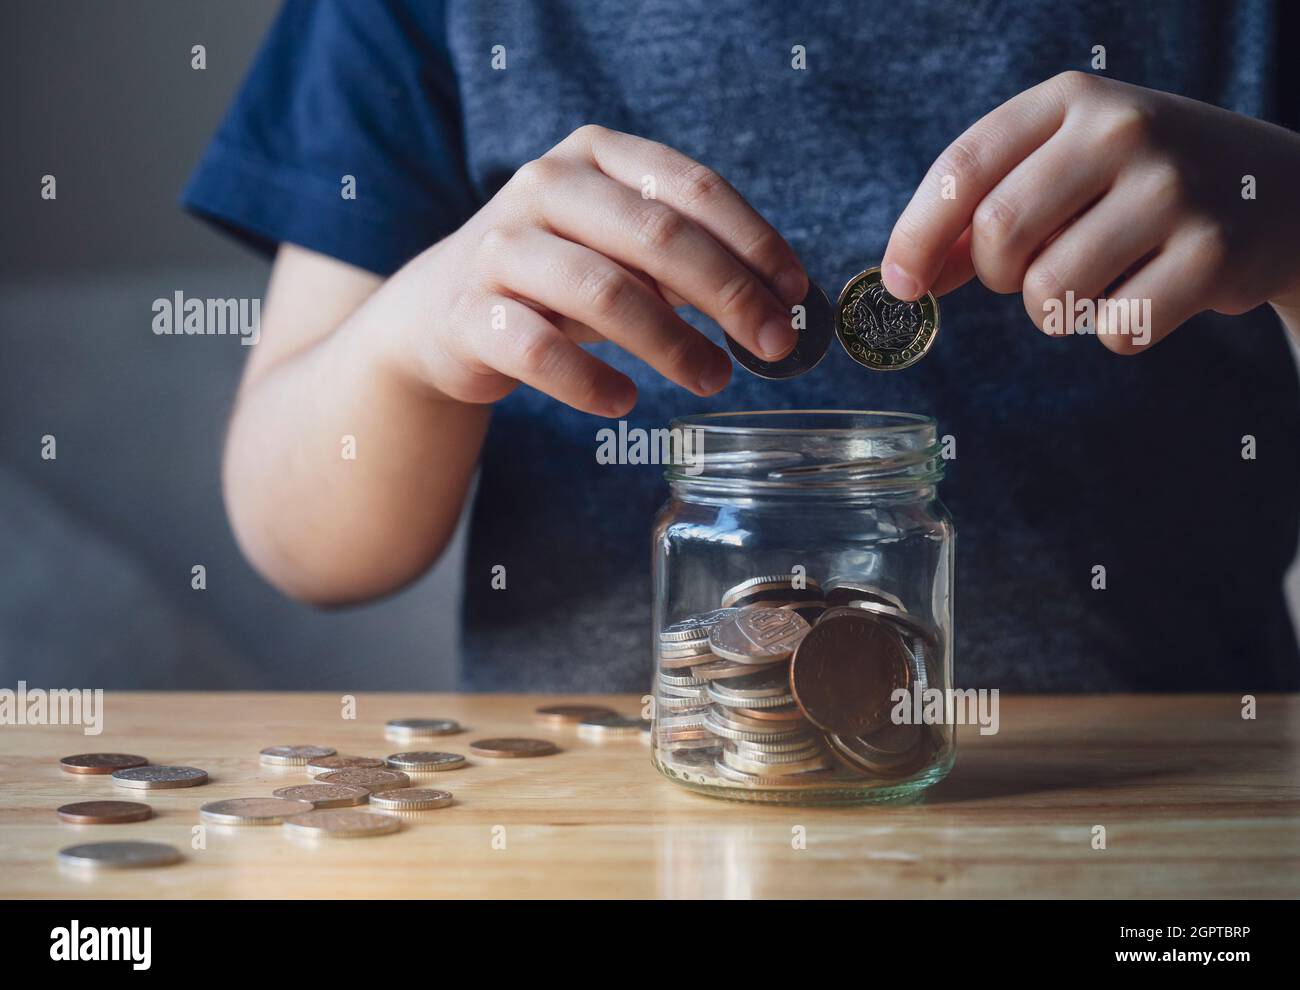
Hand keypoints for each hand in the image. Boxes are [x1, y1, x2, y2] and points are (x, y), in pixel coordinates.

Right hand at [388, 124, 807, 415]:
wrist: (441, 312)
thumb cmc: (556, 278)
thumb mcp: (620, 251)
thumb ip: (688, 264)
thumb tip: (780, 307)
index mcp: (595, 157)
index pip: (692, 188)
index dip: (754, 242)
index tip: (796, 293)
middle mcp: (545, 186)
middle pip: (657, 236)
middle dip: (728, 294)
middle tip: (773, 344)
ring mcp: (501, 248)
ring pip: (604, 292)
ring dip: (673, 344)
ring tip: (714, 379)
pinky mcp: (469, 313)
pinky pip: (542, 352)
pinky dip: (592, 383)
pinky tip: (625, 403)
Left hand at [881, 71, 1299, 351]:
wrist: (1275, 194)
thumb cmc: (1137, 186)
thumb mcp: (1064, 169)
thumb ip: (984, 213)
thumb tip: (910, 276)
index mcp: (1071, 101)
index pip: (962, 168)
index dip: (916, 235)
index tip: (901, 285)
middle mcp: (1123, 130)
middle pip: (998, 234)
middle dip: (997, 275)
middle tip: (1027, 273)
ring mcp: (1173, 189)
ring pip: (1049, 293)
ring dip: (1053, 311)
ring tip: (1096, 280)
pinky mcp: (1212, 254)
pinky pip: (1114, 330)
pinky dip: (1116, 331)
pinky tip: (1149, 292)